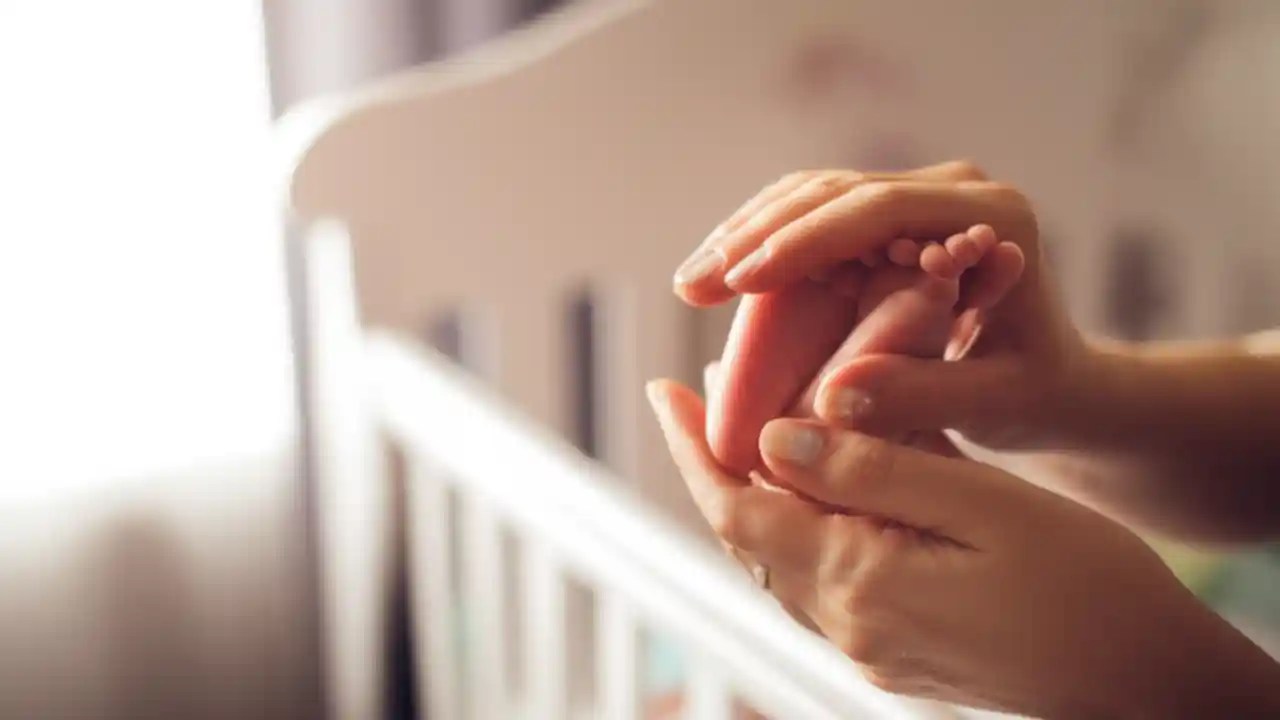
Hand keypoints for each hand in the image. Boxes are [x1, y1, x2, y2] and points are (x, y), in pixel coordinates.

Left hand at [646, 379, 1279, 717]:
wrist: (1144, 683)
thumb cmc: (1086, 587)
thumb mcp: (985, 506)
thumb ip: (875, 470)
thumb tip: (776, 437)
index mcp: (861, 583)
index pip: (736, 509)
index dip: (692, 447)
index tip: (663, 389)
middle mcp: (849, 626)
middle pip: (748, 534)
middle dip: (720, 460)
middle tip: (706, 392)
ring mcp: (868, 648)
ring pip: (779, 558)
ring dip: (759, 493)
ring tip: (757, 424)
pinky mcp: (892, 653)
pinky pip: (819, 582)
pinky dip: (802, 526)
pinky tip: (820, 487)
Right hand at [675, 161, 1091, 453]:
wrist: (1058, 379)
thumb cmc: (1034, 395)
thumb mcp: (992, 404)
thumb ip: (920, 395)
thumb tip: (831, 397)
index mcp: (990, 219)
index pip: (876, 212)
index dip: (801, 243)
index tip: (737, 282)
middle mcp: (954, 189)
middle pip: (834, 190)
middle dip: (755, 236)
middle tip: (691, 285)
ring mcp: (921, 194)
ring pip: (814, 193)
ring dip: (747, 233)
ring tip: (691, 282)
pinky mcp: (892, 213)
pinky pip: (814, 213)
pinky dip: (764, 241)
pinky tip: (722, 275)